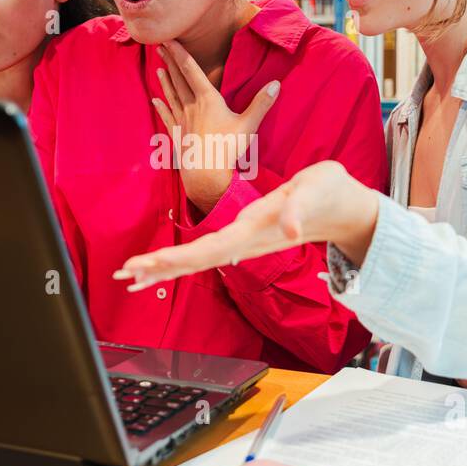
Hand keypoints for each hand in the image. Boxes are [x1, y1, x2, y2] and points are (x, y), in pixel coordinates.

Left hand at [114, 159, 379, 289]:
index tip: (150, 263)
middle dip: (160, 267)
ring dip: (164, 267)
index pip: (211, 248)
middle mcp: (246, 242)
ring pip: (198, 259)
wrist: (342, 208)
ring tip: (130, 275)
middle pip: (197, 260)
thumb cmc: (327, 193)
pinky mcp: (244, 237)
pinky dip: (180, 259)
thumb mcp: (317, 191)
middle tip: (124, 274)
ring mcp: (244, 242)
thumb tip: (290, 229)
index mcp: (256, 229)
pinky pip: (206, 252)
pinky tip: (161, 266)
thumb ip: (301, 209)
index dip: (180, 257)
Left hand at [152, 39, 279, 213]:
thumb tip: (276, 84)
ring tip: (159, 68)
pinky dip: (161, 107)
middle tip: (159, 46)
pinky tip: (155, 100)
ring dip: (165, 81)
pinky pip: (167, 116)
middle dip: (170, 61)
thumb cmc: (228, 149)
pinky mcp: (177, 135)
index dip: (179, 53)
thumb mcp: (249, 124)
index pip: (191, 70)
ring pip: (172, 95)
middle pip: (178, 79)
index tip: (168, 40)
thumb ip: (261, 103)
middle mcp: (192, 106)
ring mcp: (182, 120)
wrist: (206, 174)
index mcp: (208, 99)